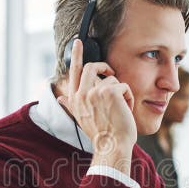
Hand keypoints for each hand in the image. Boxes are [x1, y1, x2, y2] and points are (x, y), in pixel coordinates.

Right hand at [57, 39, 135, 171]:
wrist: (112, 146)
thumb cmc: (101, 134)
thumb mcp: (82, 118)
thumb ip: (71, 104)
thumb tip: (59, 98)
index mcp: (74, 99)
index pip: (74, 71)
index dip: (77, 55)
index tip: (78, 42)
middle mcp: (81, 93)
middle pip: (91, 67)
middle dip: (103, 66)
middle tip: (111, 72)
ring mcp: (95, 91)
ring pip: (111, 79)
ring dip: (120, 92)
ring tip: (121, 108)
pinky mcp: (110, 91)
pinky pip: (123, 86)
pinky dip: (129, 98)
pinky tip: (126, 110)